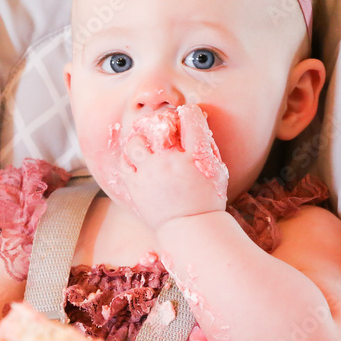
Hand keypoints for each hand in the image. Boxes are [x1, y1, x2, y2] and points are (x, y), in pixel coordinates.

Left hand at [117, 104, 228, 229]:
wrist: (190, 228)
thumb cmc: (206, 199)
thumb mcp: (216, 169)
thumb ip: (206, 146)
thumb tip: (196, 122)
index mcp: (196, 156)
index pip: (191, 118)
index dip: (190, 113)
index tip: (187, 117)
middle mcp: (171, 161)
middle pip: (159, 125)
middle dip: (161, 123)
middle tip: (163, 131)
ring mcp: (150, 173)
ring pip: (136, 141)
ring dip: (142, 140)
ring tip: (148, 148)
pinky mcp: (135, 185)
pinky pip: (124, 161)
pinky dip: (130, 158)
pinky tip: (139, 162)